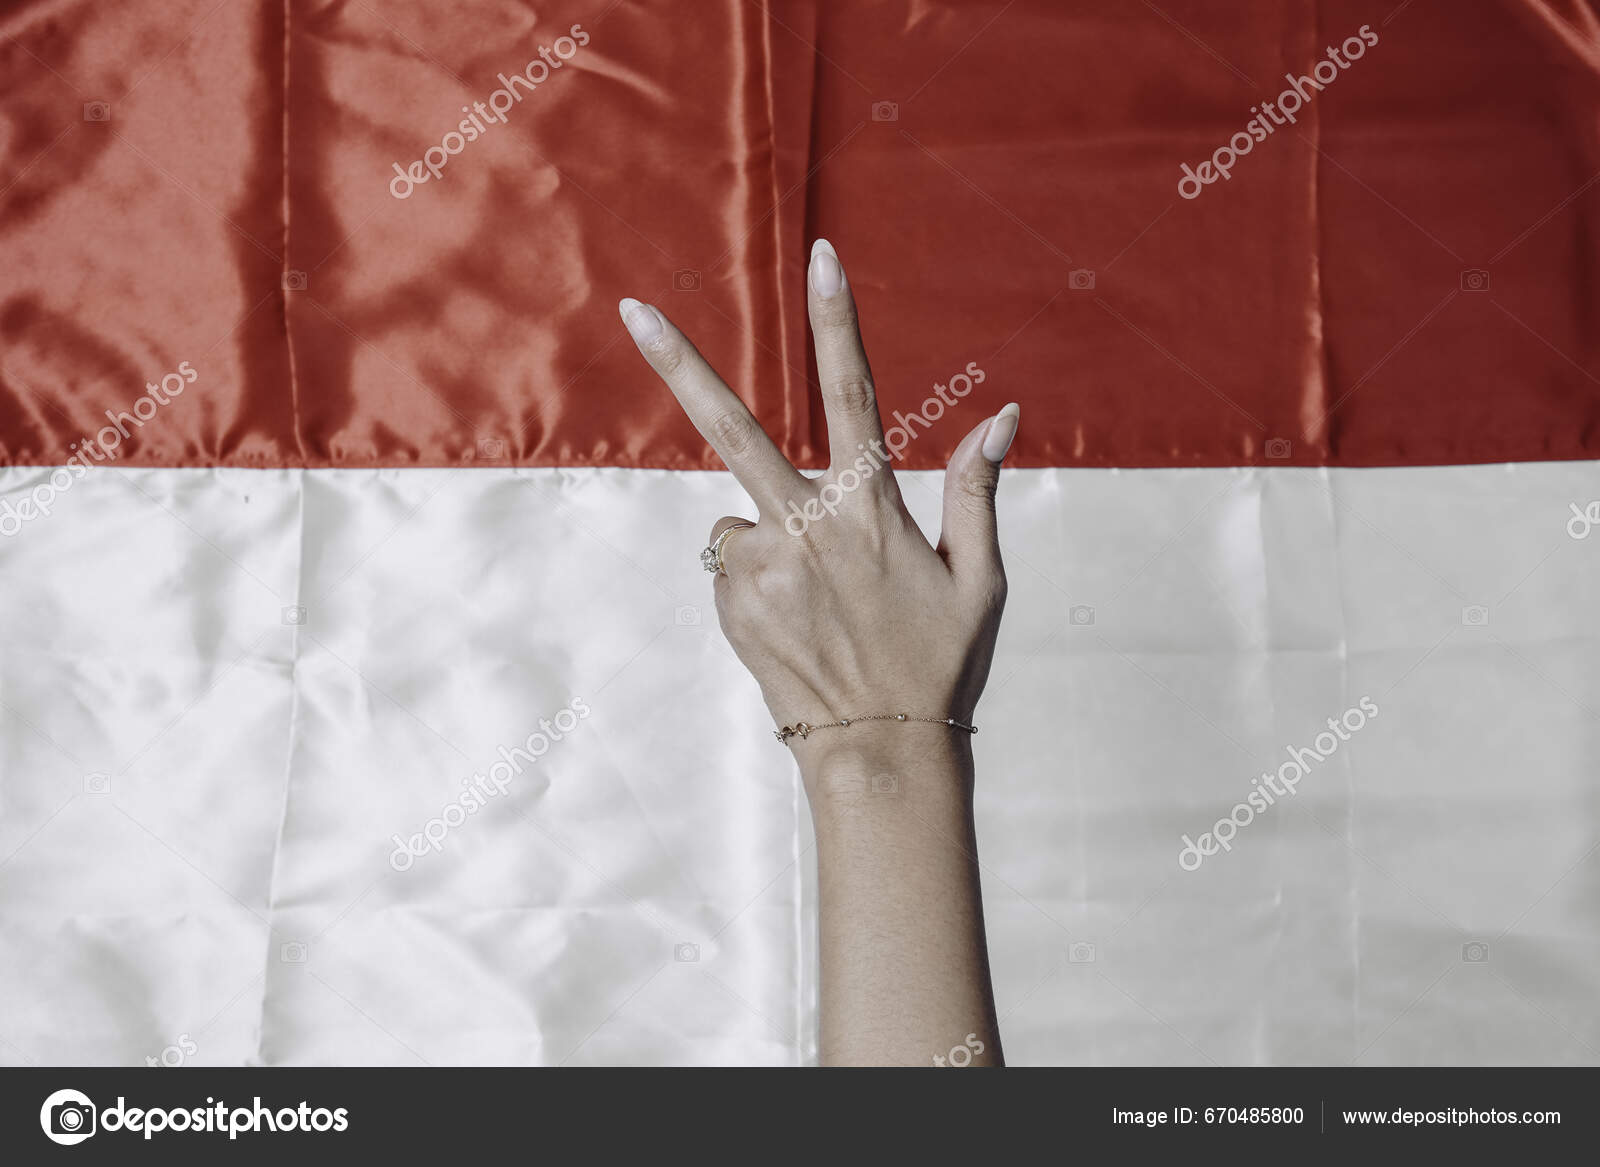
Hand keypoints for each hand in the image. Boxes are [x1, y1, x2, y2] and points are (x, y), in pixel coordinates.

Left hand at [618, 239, 1018, 784]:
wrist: (875, 752)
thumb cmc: (937, 661)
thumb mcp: (979, 578)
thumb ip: (980, 489)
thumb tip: (1003, 412)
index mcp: (870, 510)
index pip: (854, 393)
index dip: (837, 320)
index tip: (822, 255)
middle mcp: (805, 528)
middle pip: (733, 429)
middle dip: (680, 364)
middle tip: (631, 308)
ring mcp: (759, 568)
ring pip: (741, 515)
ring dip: (770, 535)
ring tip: (820, 600)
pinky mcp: (730, 603)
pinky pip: (733, 561)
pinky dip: (756, 575)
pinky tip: (795, 620)